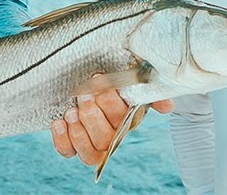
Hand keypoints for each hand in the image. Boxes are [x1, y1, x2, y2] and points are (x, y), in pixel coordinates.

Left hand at [48, 74, 173, 165]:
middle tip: (83, 94)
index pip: (124, 121)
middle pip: (105, 139)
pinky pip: (68, 152)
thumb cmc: (109, 73)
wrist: (82, 73)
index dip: (111, 103)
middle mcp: (111, 134)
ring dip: (79, 132)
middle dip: (93, 116)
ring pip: (90, 153)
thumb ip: (149, 89)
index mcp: (127, 118)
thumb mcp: (129, 74)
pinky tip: (58, 122)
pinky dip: (62, 140)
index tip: (99, 79)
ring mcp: (90, 140)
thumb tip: (168, 106)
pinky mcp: (70, 142)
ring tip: (71, 111)